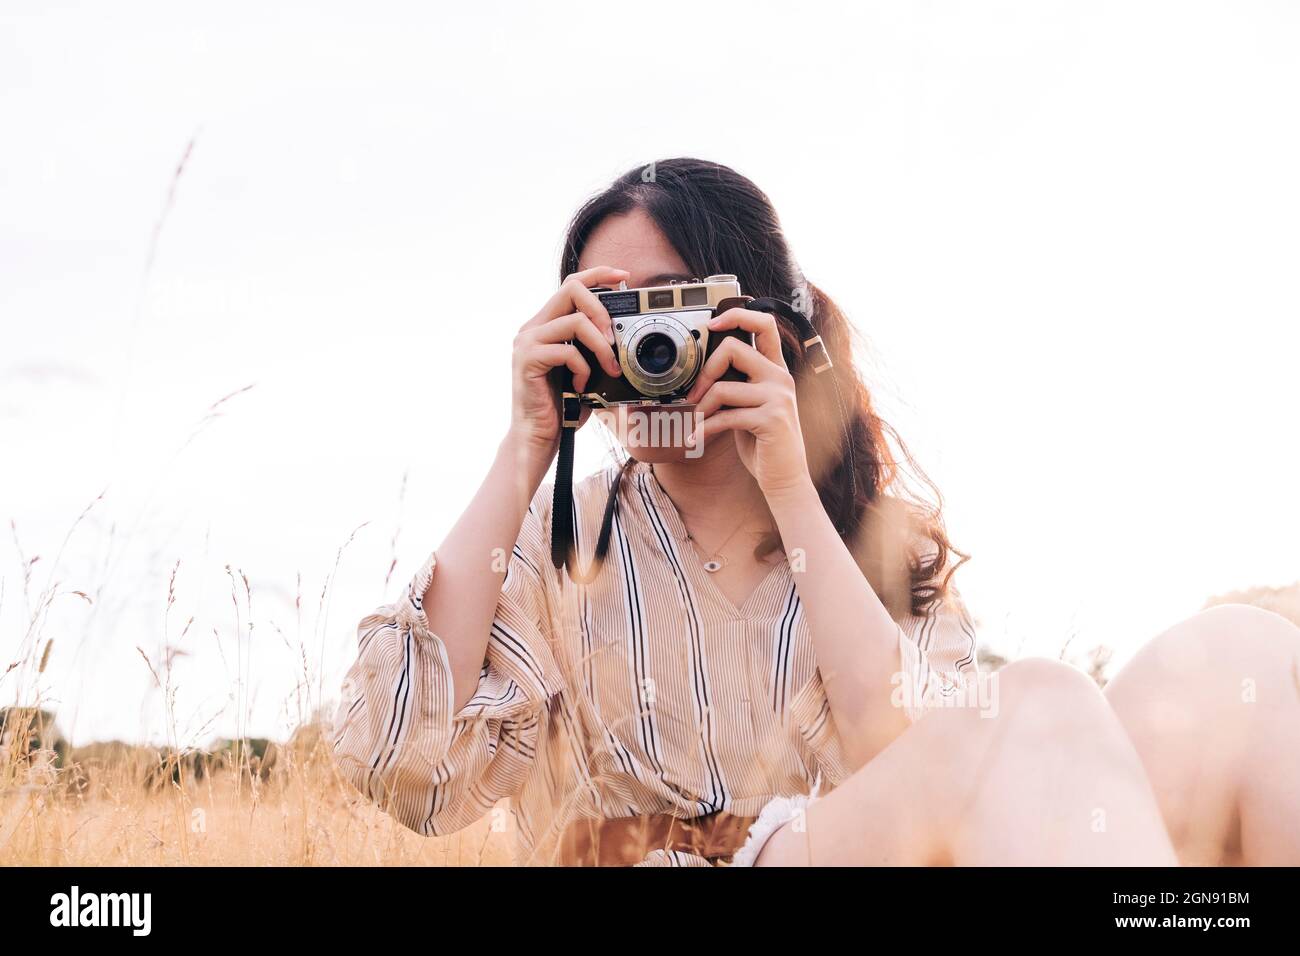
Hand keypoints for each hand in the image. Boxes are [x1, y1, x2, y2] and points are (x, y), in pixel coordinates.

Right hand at [508, 266, 625, 460]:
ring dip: (600, 345)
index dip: (598, 274)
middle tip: (614, 338)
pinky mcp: (527, 359)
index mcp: (547, 325)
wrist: (540, 436)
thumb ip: (595, 348)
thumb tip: (624, 337)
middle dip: (602, 309)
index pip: (571, 284)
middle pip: (571, 289)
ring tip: (609, 367)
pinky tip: (583, 383)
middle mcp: (534, 327)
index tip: (623, 277)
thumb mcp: (586, 369)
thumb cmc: (563, 405)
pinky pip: (567, 350)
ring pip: (574, 320)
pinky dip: (583, 367)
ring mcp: (527, 342)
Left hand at [683, 307, 814, 498]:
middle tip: (694, 395)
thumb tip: (706, 371)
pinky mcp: (770, 420)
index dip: (737, 315)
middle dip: (705, 372)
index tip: (712, 324)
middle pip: (734, 349)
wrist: (785, 479)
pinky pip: (725, 416)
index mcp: (776, 370)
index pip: (764, 324)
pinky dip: (704, 429)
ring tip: (695, 422)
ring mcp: (778, 398)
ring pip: (723, 387)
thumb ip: (739, 385)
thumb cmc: (764, 444)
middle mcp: (781, 378)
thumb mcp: (752, 407)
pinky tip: (695, 439)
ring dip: (701, 408)